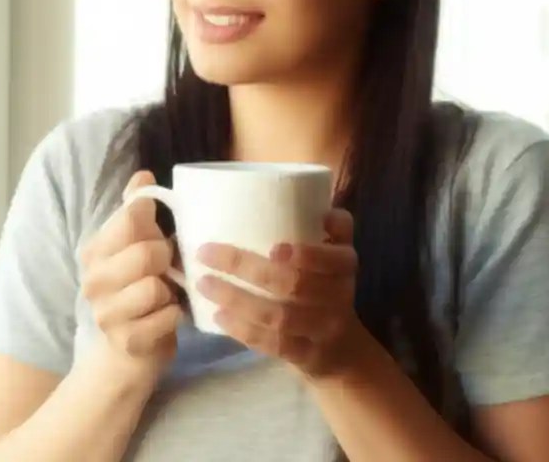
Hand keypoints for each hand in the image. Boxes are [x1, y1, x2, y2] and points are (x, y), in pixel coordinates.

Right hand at [79, 170, 183, 382]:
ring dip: (169, 293)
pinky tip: (164, 318)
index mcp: (95, 249)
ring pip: (156, 287)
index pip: (130, 217)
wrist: (127, 352)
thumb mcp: (137, 245)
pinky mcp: (125, 340)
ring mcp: (105, 313)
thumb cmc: (138, 288)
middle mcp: (93, 280)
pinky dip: (173, 317)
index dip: (153, 224)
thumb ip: (137, 210)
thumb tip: (143, 174)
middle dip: (166, 260)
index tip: (155, 236)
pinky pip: (166, 317)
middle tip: (164, 272)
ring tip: (163, 298)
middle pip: (147, 251)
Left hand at [195, 209, 370, 379]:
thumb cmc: (324, 285)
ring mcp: (323, 329)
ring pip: (280, 317)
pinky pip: (275, 345)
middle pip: (294, 284)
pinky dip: (245, 331)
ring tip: (204, 284)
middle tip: (206, 254)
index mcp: (344, 264)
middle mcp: (339, 296)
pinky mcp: (307, 355)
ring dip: (237, 299)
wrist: (343, 350)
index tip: (274, 248)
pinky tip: (220, 317)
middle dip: (246, 268)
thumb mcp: (331, 253)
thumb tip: (259, 192)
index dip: (309, 255)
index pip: (336, 257)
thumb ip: (313, 225)